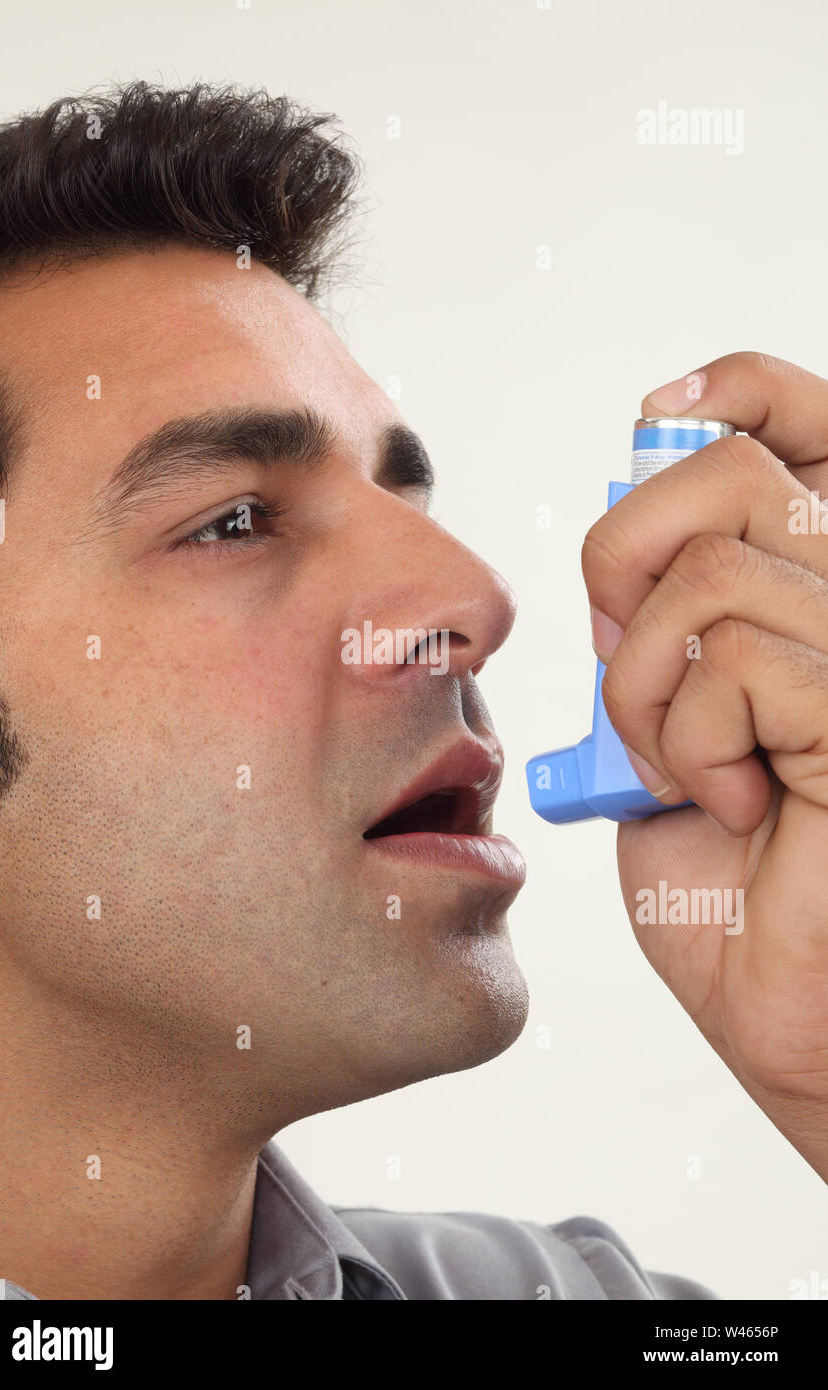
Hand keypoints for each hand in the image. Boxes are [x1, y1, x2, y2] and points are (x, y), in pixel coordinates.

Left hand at [581, 352, 827, 1181]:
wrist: (792, 1016)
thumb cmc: (736, 885)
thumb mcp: (671, 728)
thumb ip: (664, 628)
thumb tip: (627, 556)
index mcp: (823, 591)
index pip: (800, 418)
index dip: (729, 396)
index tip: (657, 424)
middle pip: (727, 470)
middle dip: (626, 561)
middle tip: (630, 667)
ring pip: (712, 571)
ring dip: (647, 686)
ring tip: (688, 769)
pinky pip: (734, 660)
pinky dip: (689, 738)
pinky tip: (734, 802)